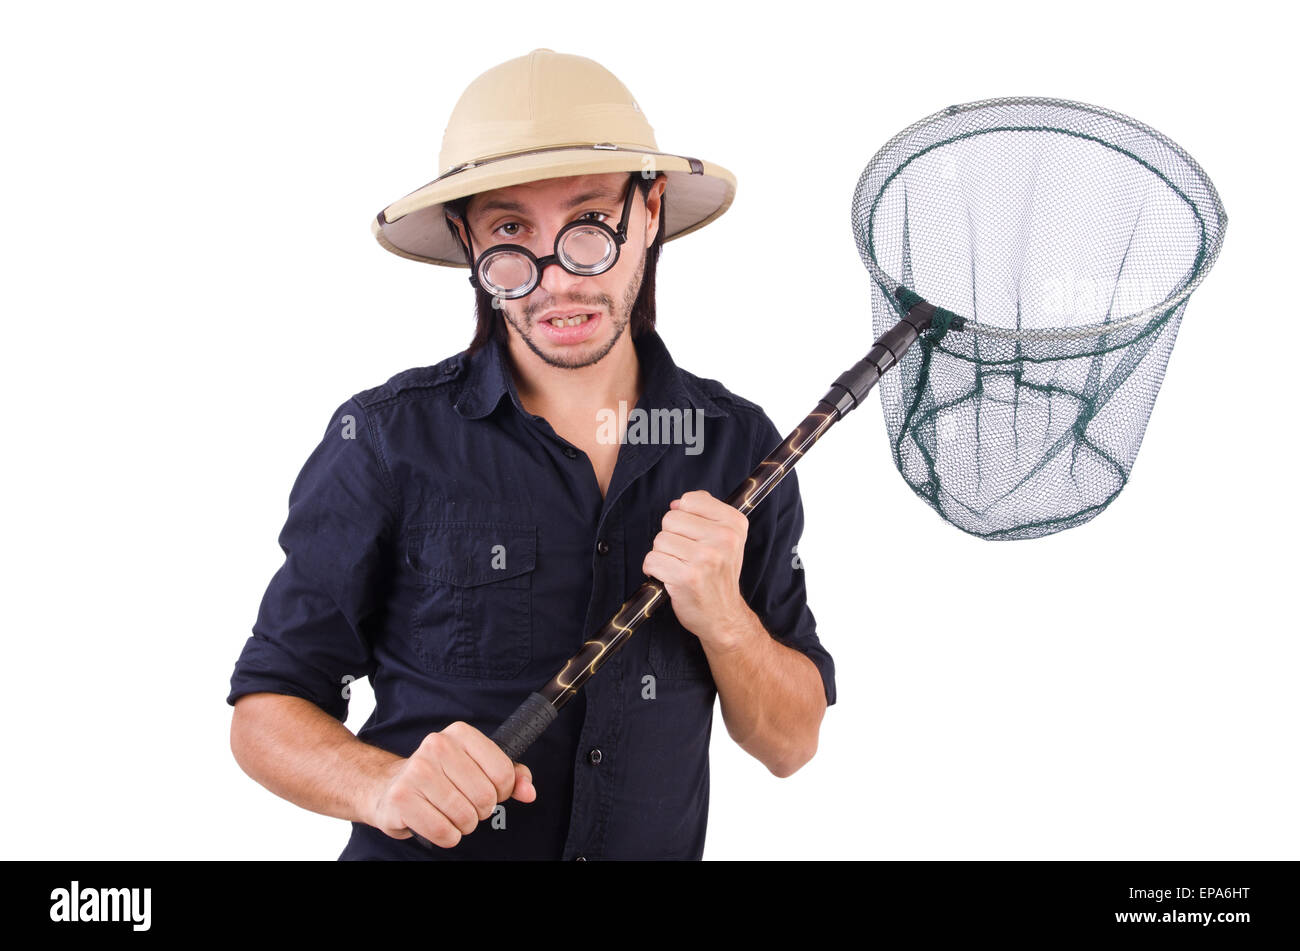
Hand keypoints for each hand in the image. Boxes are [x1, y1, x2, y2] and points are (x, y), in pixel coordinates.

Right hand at [365, 721, 535, 847]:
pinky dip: (447, 836)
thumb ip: (511, 775)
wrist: (390, 787)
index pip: (503, 772)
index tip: (489, 790)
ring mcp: (417, 771)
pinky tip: (437, 822)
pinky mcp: (402, 798)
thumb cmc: (441, 777)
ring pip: (465, 816)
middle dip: (481, 810)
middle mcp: (437, 746)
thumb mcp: (478, 767)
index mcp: (460, 733)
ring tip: (449, 813)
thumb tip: (529, 792)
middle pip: (486, 797)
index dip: (502, 791)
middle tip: (465, 804)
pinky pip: (444, 831)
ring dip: (463, 825)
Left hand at [642, 489, 752, 651]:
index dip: (685, 516)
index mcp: (734, 524)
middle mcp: (723, 539)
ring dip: (663, 555)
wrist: (723, 616)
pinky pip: (652, 560)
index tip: (694, 535)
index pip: (690, 500)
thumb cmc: (719, 575)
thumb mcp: (727, 538)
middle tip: (686, 555)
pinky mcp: (686, 577)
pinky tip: (669, 577)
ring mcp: (705, 558)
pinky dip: (654, 570)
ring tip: (679, 566)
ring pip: (660, 540)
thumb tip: (676, 504)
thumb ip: (706, 512)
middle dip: (671, 536)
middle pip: (671, 518)